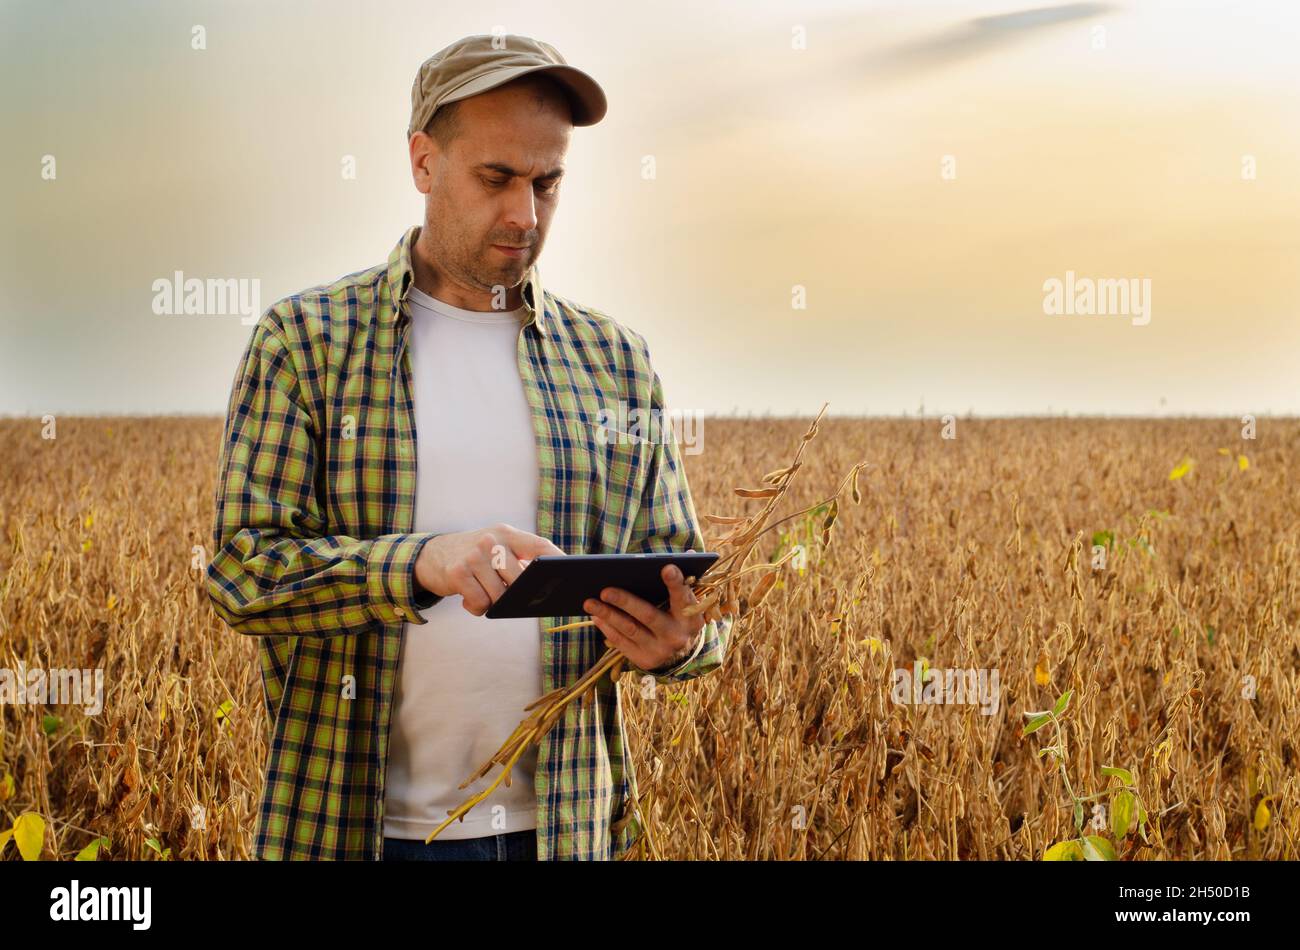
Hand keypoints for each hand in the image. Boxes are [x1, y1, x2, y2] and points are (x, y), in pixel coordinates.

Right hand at [415, 523, 564, 616]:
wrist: (429, 556)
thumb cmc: (473, 557)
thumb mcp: (495, 547)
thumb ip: (518, 560)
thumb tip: (545, 588)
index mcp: (507, 533)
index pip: (540, 546)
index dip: (558, 560)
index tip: (573, 573)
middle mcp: (492, 541)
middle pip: (522, 578)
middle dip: (520, 594)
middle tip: (511, 596)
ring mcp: (474, 556)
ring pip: (501, 595)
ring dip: (493, 602)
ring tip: (481, 591)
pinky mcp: (458, 573)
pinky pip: (481, 603)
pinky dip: (476, 607)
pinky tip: (467, 596)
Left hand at [583, 563, 705, 672]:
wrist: (681, 656)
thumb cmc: (678, 617)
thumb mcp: (686, 602)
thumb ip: (682, 579)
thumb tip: (688, 552)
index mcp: (690, 617)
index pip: (683, 597)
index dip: (676, 583)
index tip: (667, 567)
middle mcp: (676, 635)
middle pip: (648, 615)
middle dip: (625, 602)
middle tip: (605, 590)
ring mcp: (660, 650)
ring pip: (630, 629)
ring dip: (608, 614)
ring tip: (589, 602)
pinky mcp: (644, 660)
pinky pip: (621, 642)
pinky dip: (607, 628)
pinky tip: (596, 616)